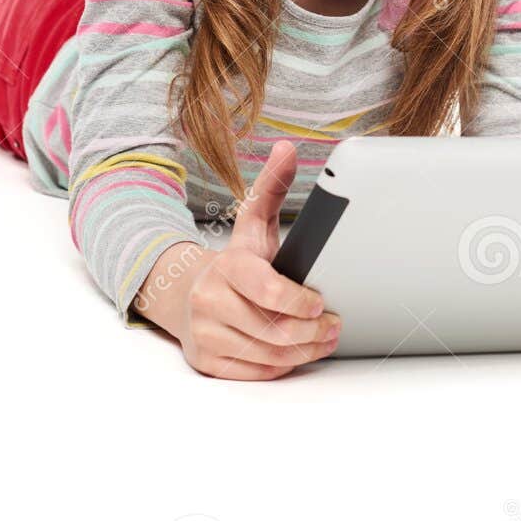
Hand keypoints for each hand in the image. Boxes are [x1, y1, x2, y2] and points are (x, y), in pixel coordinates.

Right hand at [177, 139, 342, 379]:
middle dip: (312, 331)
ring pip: (268, 354)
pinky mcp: (207, 360)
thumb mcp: (252, 223)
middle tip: (335, 326)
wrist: (185, 292)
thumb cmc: (235, 261)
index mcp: (228, 265)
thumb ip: (271, 187)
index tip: (321, 303)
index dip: (297, 300)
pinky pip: (256, 372)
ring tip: (326, 339)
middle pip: (272, 328)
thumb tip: (287, 148)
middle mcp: (210, 300)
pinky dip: (283, 366)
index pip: (265, 287)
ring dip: (305, 351)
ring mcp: (206, 333)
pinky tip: (300, 353)